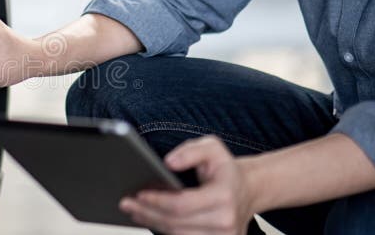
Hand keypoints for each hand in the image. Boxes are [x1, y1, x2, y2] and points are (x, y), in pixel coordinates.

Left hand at [119, 136, 256, 234]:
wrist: (248, 189)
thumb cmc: (225, 169)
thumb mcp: (212, 147)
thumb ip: (190, 151)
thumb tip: (168, 162)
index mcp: (224, 196)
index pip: (182, 204)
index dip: (157, 201)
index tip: (138, 194)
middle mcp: (226, 221)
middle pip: (176, 223)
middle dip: (147, 213)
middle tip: (126, 203)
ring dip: (153, 224)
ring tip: (134, 211)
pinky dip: (166, 230)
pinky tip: (151, 219)